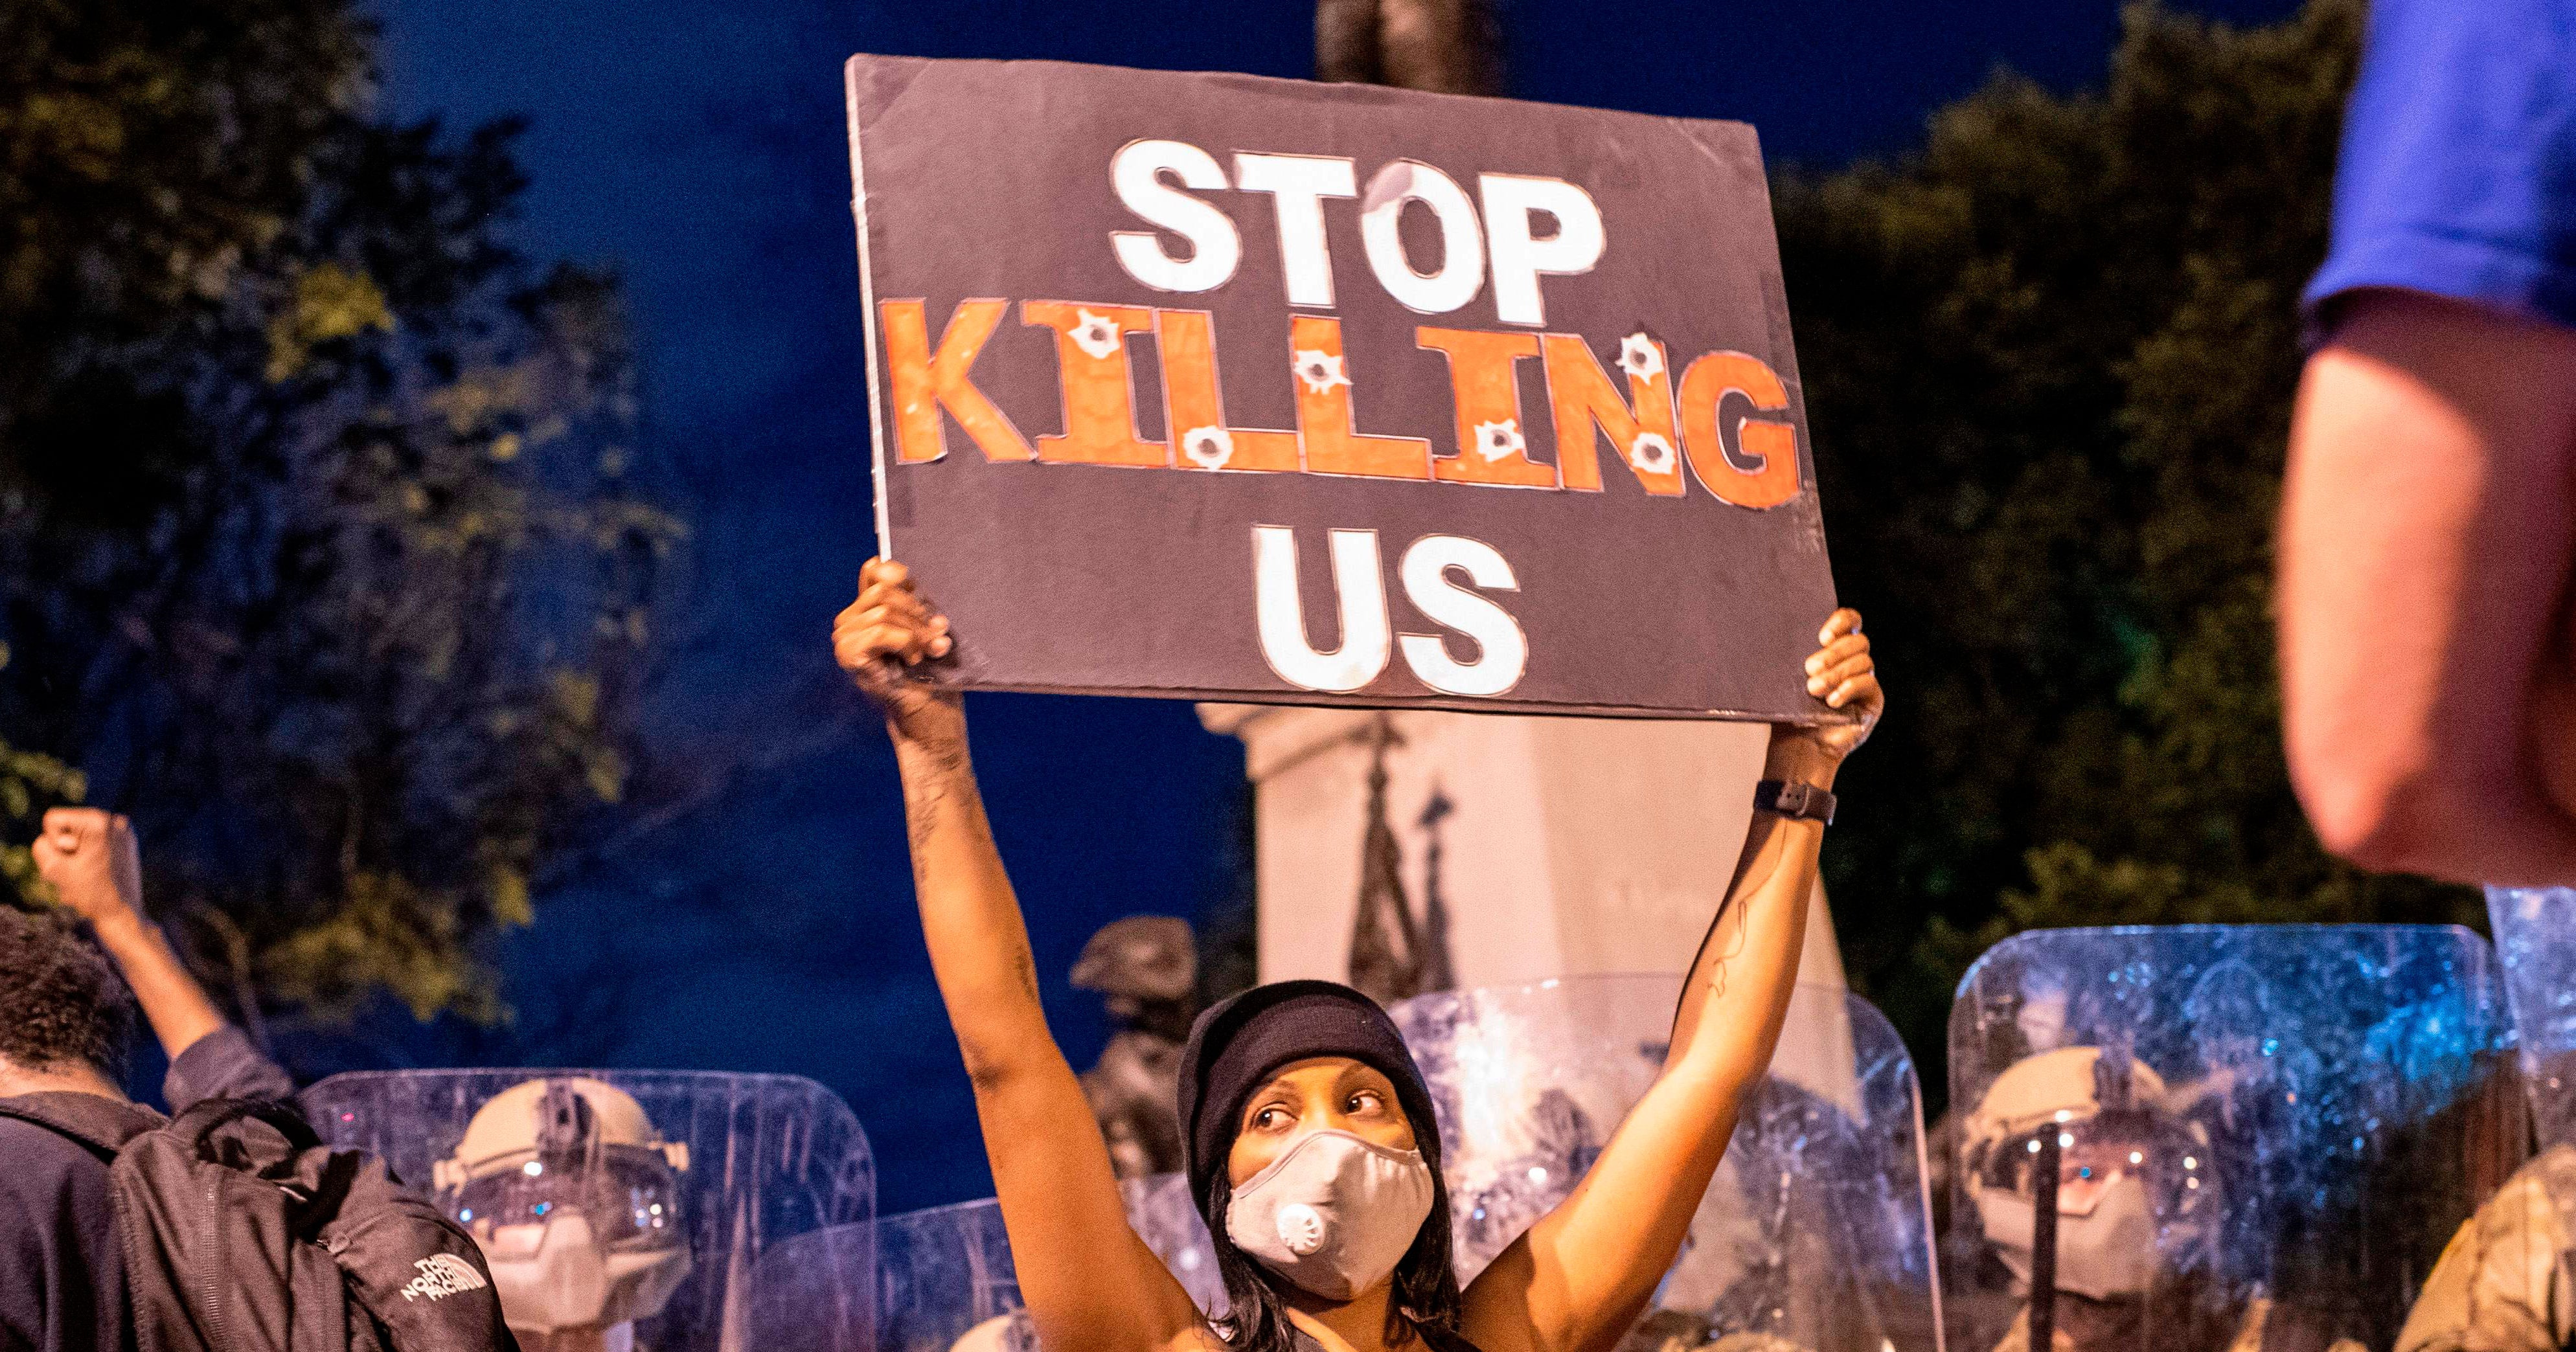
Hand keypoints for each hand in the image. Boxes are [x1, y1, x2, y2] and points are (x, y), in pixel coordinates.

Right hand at [31, 808, 144, 928]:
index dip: (53, 843)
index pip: (52, 819)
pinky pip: (93, 845)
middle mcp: (114, 820)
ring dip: (75, 857)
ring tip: (89, 875)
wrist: (122, 915)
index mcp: (98, 821)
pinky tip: (98, 875)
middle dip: (65, 851)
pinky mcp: (126, 843)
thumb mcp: (53, 869)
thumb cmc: (90, 893)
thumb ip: (41, 845)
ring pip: (78, 839)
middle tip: (81, 872)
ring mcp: (123, 831)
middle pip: (67, 829)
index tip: (71, 861)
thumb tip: (56, 838)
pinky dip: (89, 859)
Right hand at [833, 558, 964, 748]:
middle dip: (918, 613)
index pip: (874, 570)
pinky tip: (913, 659)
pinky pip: (879, 632)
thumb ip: (912, 599)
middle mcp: (850, 620)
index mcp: (867, 609)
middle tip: (938, 636)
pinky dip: (905, 642)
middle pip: (884, 591)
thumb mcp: (927, 626)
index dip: (901, 576)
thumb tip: (894, 569)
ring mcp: (845, 639)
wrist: (929, 715)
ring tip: (931, 650)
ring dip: (916, 632)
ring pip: (884, 611)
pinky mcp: (848, 656)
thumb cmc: (932, 672)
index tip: (926, 602)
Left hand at [1767, 608, 1881, 786]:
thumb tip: (1779, 633)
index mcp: (1834, 648)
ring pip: (1863, 661)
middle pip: (1857, 641)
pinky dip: (1848, 688)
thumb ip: (1792, 656)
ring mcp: (1865, 679)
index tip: (1822, 636)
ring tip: (1814, 689)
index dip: (1842, 621)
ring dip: (1837, 673)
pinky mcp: (1872, 700)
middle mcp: (1853, 661)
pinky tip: (1832, 701)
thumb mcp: (1787, 679)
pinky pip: (1867, 683)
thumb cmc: (1789, 709)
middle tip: (1810, 668)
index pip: (1850, 621)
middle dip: (1833, 653)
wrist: (1798, 744)